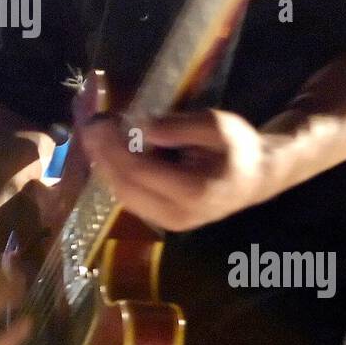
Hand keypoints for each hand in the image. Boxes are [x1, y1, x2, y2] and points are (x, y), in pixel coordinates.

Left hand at [75, 100, 272, 233]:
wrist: (255, 179)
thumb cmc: (239, 149)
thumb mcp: (218, 125)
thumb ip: (180, 126)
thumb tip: (141, 127)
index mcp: (193, 191)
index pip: (140, 171)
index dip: (114, 147)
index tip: (100, 122)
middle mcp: (177, 214)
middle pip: (125, 187)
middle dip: (102, 157)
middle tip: (90, 127)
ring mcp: (170, 222)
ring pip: (124, 197)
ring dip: (105, 167)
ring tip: (94, 138)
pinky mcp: (164, 221)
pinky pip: (131, 200)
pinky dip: (116, 177)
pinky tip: (108, 155)